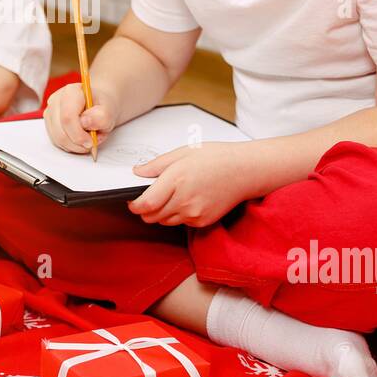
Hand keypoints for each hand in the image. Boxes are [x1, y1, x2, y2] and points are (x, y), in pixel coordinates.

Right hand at [43, 82, 116, 153]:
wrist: (97, 107)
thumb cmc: (102, 108)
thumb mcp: (109, 111)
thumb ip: (101, 117)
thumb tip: (85, 122)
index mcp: (71, 92)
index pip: (68, 117)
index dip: (78, 134)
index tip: (90, 142)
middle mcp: (56, 100)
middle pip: (60, 131)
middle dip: (78, 143)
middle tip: (92, 142)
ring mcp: (50, 112)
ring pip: (57, 139)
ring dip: (75, 145)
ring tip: (88, 138)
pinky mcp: (49, 123)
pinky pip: (57, 142)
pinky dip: (70, 145)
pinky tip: (80, 139)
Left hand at [127, 141, 256, 227]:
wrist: (245, 171)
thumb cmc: (217, 158)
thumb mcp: (182, 153)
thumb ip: (156, 165)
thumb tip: (137, 172)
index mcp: (176, 180)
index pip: (145, 204)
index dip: (134, 206)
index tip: (132, 202)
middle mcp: (184, 200)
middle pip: (152, 217)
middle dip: (146, 210)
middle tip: (149, 198)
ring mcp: (194, 214)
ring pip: (165, 222)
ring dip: (161, 213)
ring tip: (171, 196)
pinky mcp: (203, 222)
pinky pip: (181, 223)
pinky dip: (178, 215)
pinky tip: (186, 201)